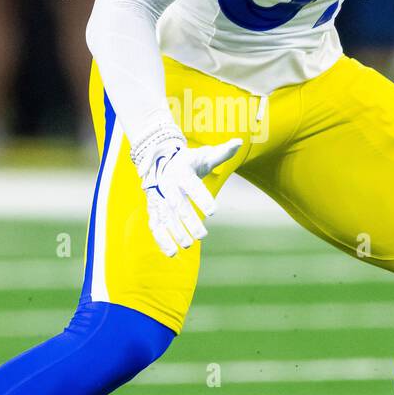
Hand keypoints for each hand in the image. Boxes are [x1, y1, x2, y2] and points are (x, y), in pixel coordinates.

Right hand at [131, 123, 241, 257]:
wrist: (159, 162)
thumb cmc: (188, 161)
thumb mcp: (204, 155)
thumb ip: (222, 152)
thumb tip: (239, 141)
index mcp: (181, 172)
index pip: (192, 186)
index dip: (202, 198)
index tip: (214, 211)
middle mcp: (168, 186)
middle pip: (178, 206)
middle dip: (189, 221)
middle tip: (203, 235)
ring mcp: (159, 199)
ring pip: (165, 218)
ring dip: (175, 232)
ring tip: (188, 245)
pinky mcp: (154, 210)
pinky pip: (155, 226)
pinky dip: (161, 240)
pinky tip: (172, 253)